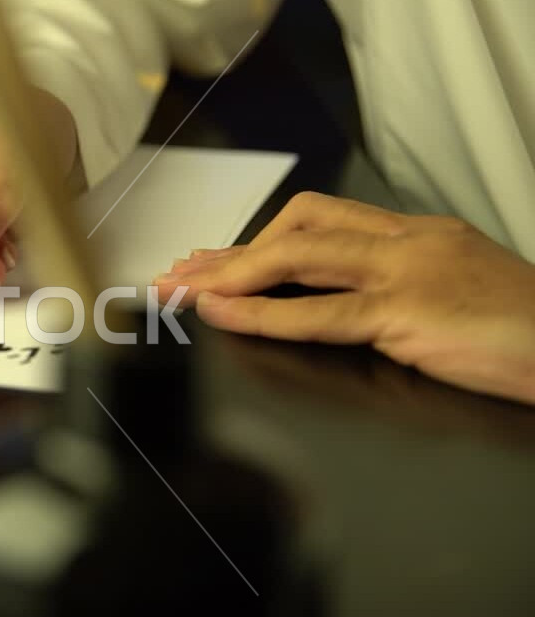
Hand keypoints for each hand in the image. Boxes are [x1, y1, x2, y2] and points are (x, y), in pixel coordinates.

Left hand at [153, 191, 534, 405]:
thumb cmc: (522, 330)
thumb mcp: (455, 293)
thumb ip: (396, 289)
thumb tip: (337, 306)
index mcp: (417, 234)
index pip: (321, 220)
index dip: (262, 238)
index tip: (219, 258)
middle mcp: (405, 242)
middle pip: (300, 225)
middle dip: (234, 250)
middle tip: (183, 273)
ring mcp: (406, 273)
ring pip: (298, 257)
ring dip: (232, 274)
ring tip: (183, 290)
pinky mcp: (407, 312)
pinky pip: (319, 311)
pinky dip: (262, 314)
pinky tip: (223, 314)